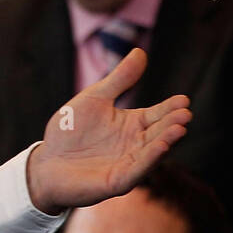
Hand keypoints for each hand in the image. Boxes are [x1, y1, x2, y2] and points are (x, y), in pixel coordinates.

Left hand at [27, 48, 190, 213]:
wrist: (46, 162)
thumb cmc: (70, 130)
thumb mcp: (94, 99)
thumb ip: (119, 80)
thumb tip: (141, 51)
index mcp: (132, 125)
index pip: (156, 115)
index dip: (170, 108)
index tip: (183, 99)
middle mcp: (135, 145)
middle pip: (159, 133)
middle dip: (173, 124)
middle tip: (186, 113)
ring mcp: (128, 164)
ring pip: (152, 152)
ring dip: (166, 141)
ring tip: (180, 128)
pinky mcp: (117, 181)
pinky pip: (137, 171)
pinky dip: (149, 160)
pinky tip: (160, 148)